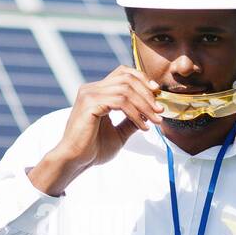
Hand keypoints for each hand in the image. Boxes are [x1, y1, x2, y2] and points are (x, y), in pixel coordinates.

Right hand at [27, 66, 164, 195]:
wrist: (75, 161)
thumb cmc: (93, 149)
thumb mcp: (119, 132)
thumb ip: (131, 120)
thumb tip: (150, 113)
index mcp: (96, 91)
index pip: (123, 73)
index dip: (142, 79)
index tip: (157, 94)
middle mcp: (91, 89)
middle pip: (127, 78)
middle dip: (147, 93)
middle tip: (160, 110)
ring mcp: (89, 94)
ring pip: (126, 90)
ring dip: (144, 105)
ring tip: (154, 120)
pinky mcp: (90, 104)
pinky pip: (120, 102)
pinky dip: (135, 113)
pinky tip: (142, 126)